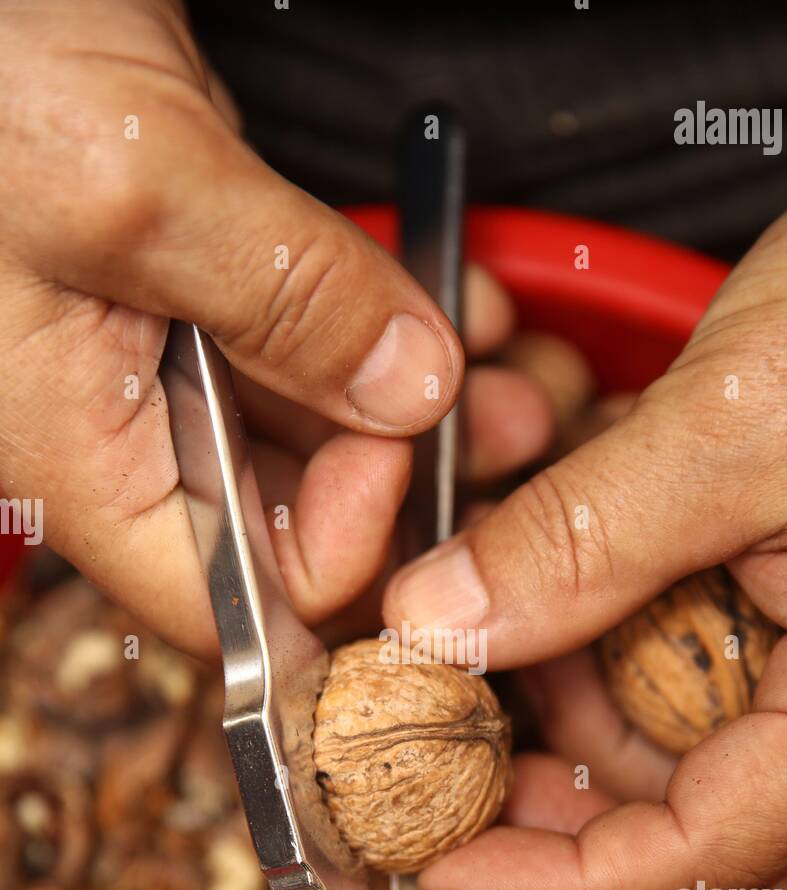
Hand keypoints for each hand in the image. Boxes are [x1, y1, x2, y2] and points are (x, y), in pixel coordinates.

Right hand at [0, 0, 552, 654]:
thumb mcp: (129, 183)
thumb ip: (284, 299)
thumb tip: (408, 387)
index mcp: (78, 457)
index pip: (236, 601)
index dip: (339, 547)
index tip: (403, 444)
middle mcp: (120, 428)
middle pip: (290, 520)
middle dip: (407, 478)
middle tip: (501, 419)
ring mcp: (161, 359)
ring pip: (313, 431)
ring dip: (415, 402)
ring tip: (496, 358)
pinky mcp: (199, 287)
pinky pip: (308, 341)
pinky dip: (384, 328)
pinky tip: (449, 299)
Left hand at [384, 159, 786, 889]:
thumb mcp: (729, 425)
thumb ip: (575, 544)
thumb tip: (434, 630)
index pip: (700, 870)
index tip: (438, 864)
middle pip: (715, 863)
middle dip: (574, 832)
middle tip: (462, 764)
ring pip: (720, 792)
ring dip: (601, 749)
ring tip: (518, 655)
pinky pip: (739, 710)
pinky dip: (644, 683)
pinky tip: (585, 612)